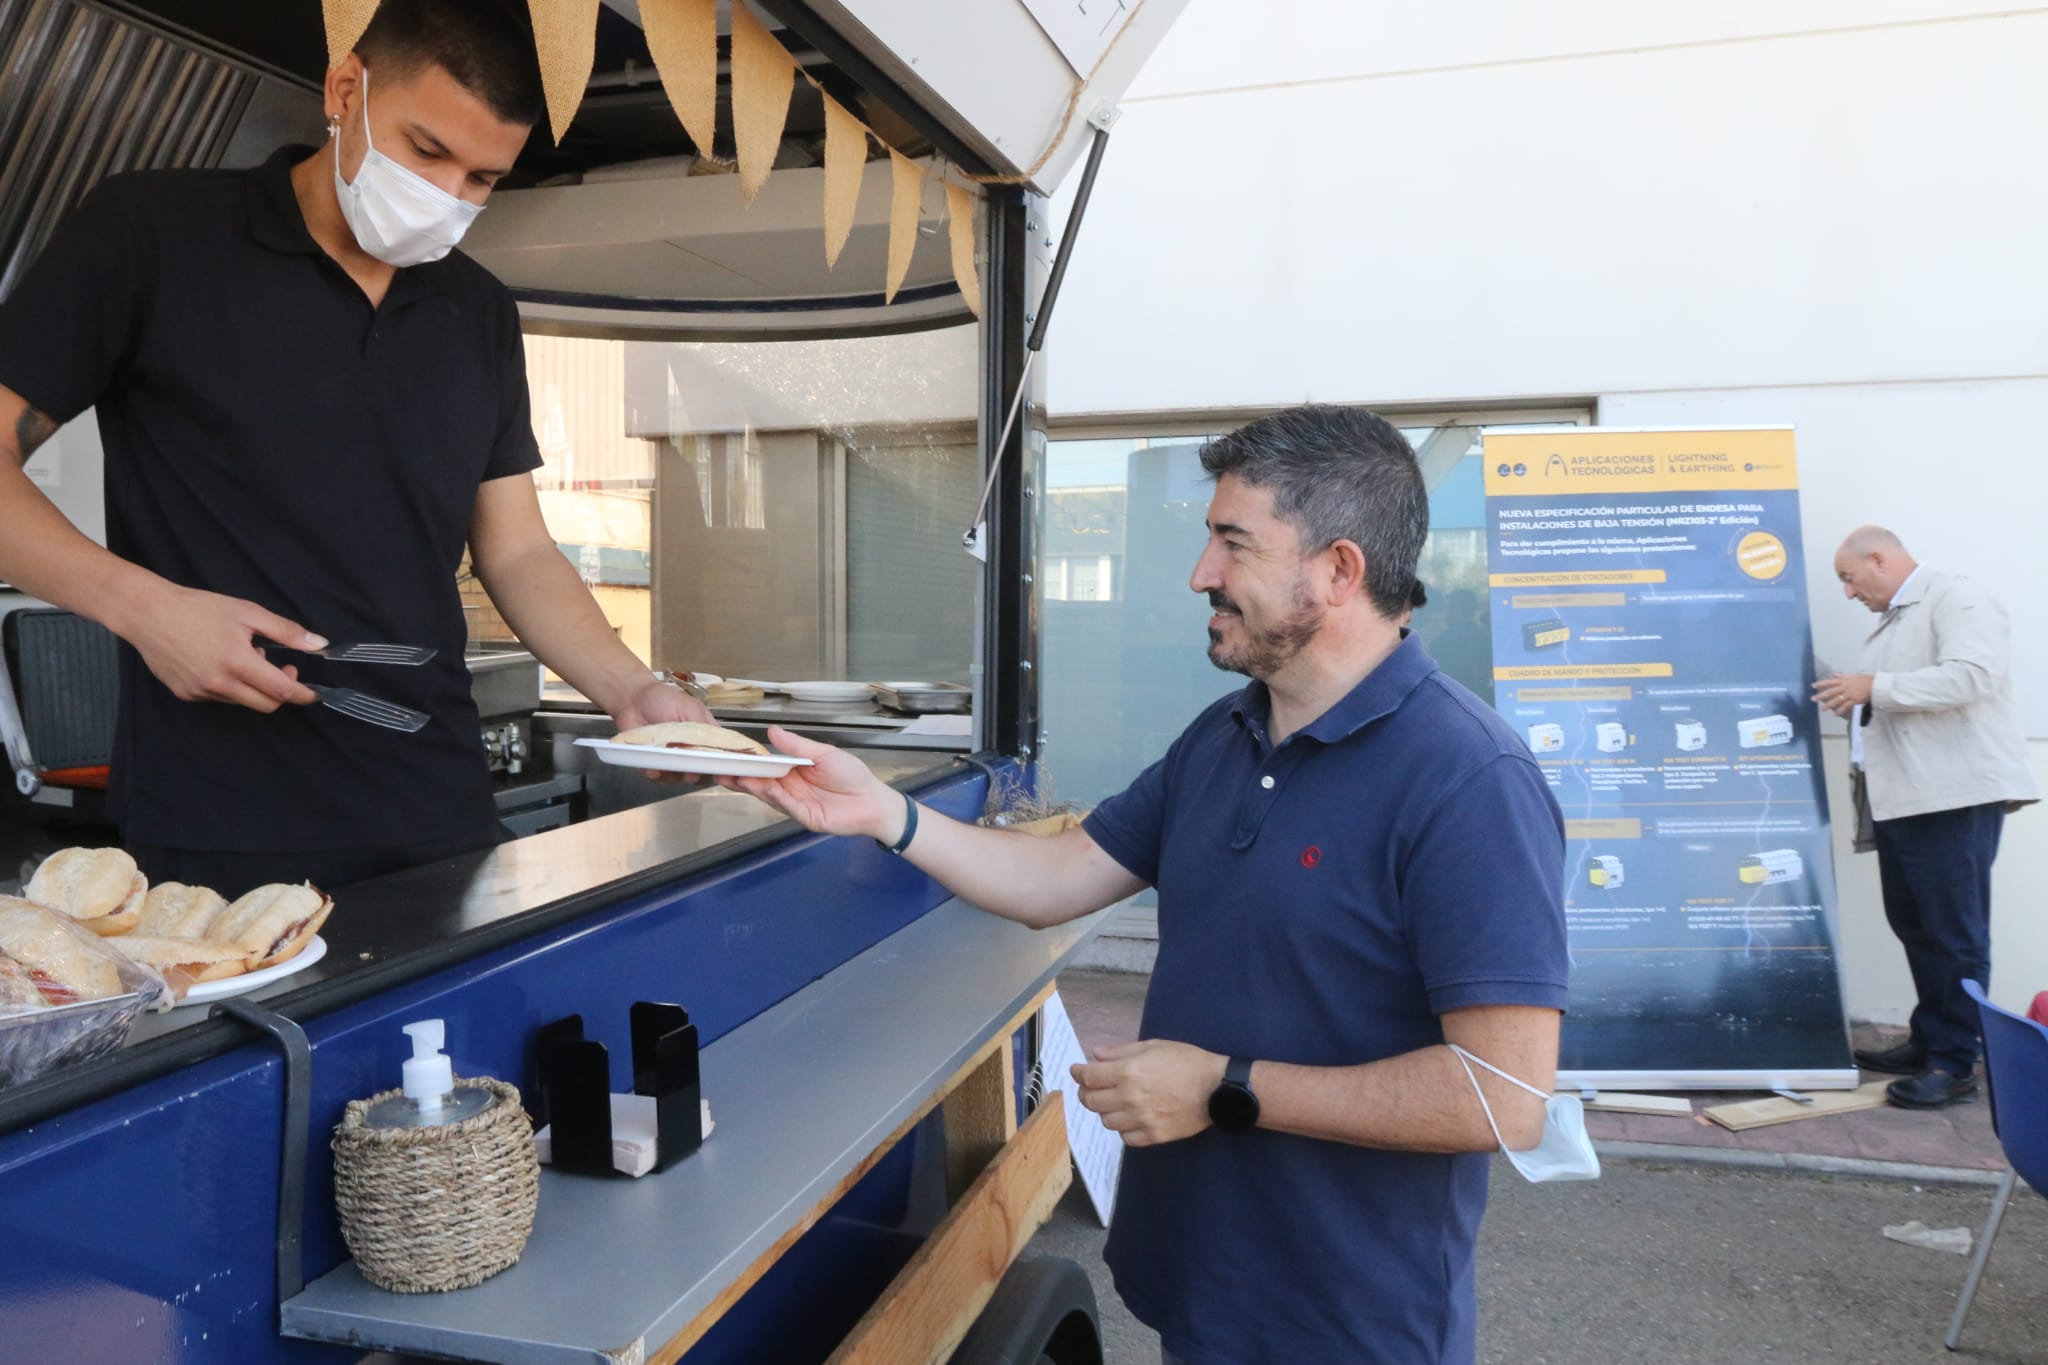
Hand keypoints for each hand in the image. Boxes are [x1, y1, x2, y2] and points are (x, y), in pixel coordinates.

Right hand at [121, 583, 320, 712]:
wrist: (147, 613)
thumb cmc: (198, 608)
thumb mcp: (248, 613)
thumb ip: (286, 631)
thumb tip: (319, 645)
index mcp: (237, 662)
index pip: (281, 691)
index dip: (302, 694)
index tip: (314, 693)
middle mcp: (219, 684)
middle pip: (265, 704)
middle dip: (281, 691)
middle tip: (282, 668)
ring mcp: (200, 692)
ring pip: (242, 701)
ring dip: (254, 686)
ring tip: (245, 656)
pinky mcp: (185, 694)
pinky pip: (219, 698)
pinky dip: (231, 686)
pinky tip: (222, 662)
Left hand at [611, 677, 714, 783]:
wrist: (633, 699)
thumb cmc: (665, 700)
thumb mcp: (691, 709)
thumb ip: (706, 728)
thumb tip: (721, 747)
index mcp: (707, 738)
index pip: (721, 757)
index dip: (724, 767)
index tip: (724, 773)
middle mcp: (693, 751)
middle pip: (704, 773)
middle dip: (699, 775)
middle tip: (692, 770)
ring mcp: (675, 760)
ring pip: (682, 778)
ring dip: (676, 775)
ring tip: (668, 765)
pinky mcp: (656, 765)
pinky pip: (660, 777)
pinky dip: (657, 775)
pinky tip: (653, 768)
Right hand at [718, 725, 899, 839]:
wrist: (872, 801)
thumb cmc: (851, 775)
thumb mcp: (823, 753)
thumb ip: (796, 745)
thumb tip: (771, 731)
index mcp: (792, 770)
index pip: (764, 765)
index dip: (747, 760)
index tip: (727, 753)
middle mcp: (789, 787)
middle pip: (759, 781)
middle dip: (739, 776)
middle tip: (718, 768)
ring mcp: (794, 803)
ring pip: (767, 794)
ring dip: (750, 786)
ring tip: (732, 776)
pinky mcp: (803, 816)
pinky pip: (785, 805)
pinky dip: (773, 796)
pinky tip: (763, 787)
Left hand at [1071, 1040, 1226, 1146]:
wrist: (1217, 1088)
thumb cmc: (1187, 1061)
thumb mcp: (1154, 1046)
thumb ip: (1121, 1051)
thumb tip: (1095, 1054)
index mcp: (1128, 1072)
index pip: (1089, 1077)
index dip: (1078, 1073)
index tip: (1077, 1071)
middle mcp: (1129, 1098)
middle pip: (1091, 1101)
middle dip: (1086, 1092)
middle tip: (1091, 1088)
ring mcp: (1141, 1120)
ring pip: (1107, 1121)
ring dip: (1105, 1111)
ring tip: (1113, 1103)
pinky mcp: (1153, 1136)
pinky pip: (1126, 1138)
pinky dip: (1123, 1129)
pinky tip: (1130, 1119)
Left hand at [1812, 672, 1872, 716]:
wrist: (1875, 685)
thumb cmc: (1864, 680)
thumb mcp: (1853, 676)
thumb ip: (1843, 676)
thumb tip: (1835, 674)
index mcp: (1843, 681)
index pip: (1830, 682)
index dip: (1821, 684)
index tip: (1812, 686)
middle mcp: (1844, 687)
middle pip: (1830, 692)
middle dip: (1821, 696)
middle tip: (1813, 699)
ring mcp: (1849, 695)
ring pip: (1836, 700)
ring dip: (1828, 705)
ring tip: (1822, 709)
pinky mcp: (1854, 701)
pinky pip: (1845, 707)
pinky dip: (1840, 711)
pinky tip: (1835, 714)